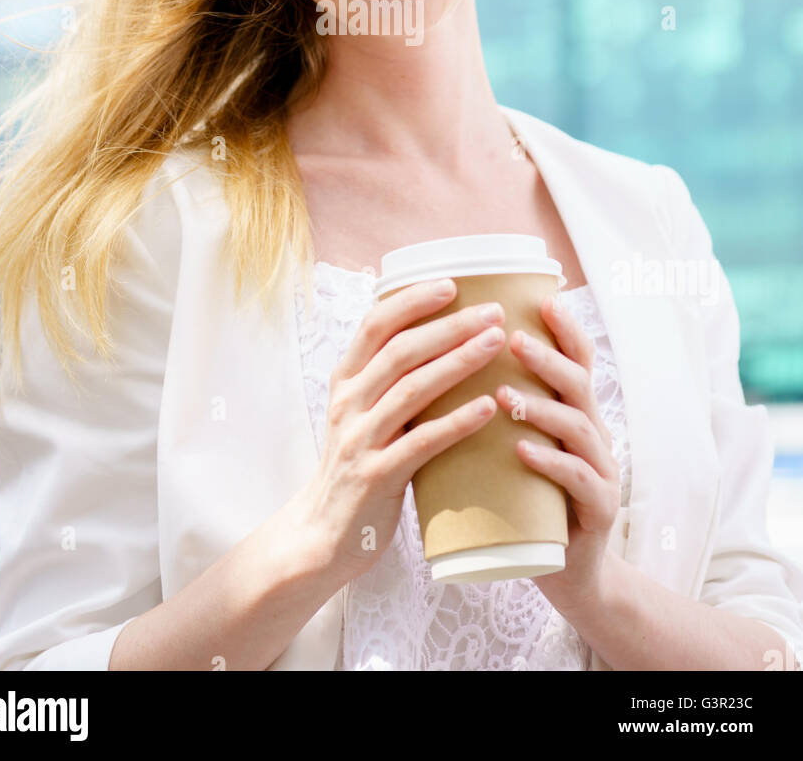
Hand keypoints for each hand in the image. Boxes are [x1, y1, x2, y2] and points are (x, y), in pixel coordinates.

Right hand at [305, 279, 507, 588]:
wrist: (322, 535)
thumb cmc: (356, 466)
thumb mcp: (361, 412)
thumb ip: (390, 379)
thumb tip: (442, 337)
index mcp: (346, 380)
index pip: (376, 324)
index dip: (413, 300)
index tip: (452, 283)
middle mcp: (348, 403)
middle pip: (401, 350)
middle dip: (450, 325)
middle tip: (494, 312)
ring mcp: (359, 439)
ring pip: (412, 389)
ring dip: (459, 362)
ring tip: (497, 344)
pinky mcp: (376, 477)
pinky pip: (421, 443)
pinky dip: (458, 422)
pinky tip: (489, 407)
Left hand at [494, 290, 620, 616]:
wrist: (565, 571)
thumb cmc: (528, 500)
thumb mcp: (515, 446)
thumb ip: (495, 410)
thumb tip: (440, 364)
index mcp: (573, 412)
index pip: (576, 359)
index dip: (564, 329)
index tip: (541, 300)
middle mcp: (593, 434)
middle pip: (579, 382)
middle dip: (547, 357)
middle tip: (512, 337)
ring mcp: (600, 470)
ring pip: (580, 426)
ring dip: (542, 405)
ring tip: (504, 394)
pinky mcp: (598, 509)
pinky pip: (578, 478)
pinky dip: (549, 461)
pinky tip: (522, 451)